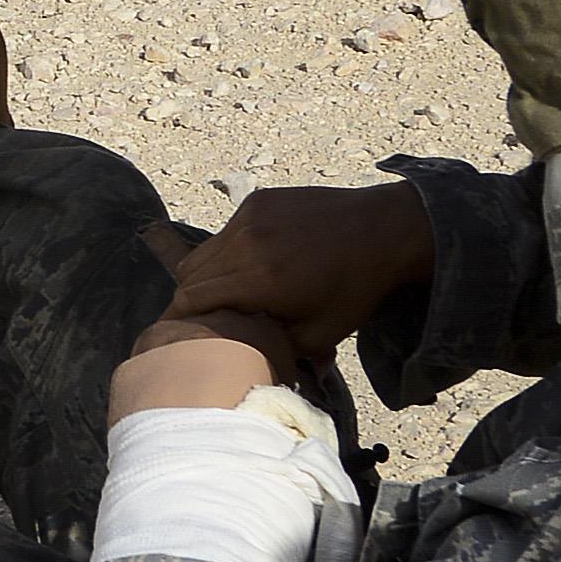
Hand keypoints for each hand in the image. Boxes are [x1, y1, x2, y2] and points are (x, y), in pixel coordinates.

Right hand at [165, 179, 431, 356]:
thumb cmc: (355, 288)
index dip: (178, 318)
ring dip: (208, 274)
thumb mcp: (320, 334)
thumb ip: (275, 349)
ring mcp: (251, 216)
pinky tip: (253, 264)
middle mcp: (246, 242)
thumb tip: (246, 360)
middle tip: (203, 317)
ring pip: (205, 250)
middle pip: (190, 273)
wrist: (385, 231)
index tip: (175, 333)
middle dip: (191, 298)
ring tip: (229, 293)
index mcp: (258, 279)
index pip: (191, 297)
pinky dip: (230, 250)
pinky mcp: (259, 200)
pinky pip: (227, 231)